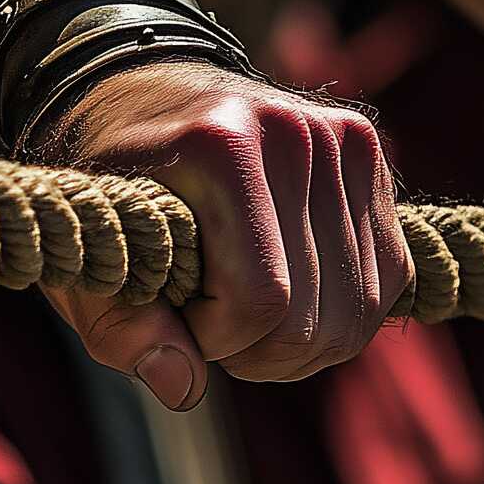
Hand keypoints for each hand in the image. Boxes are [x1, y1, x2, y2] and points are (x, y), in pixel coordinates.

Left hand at [36, 60, 411, 407]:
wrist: (151, 94)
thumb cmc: (118, 186)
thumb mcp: (95, 255)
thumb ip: (122, 327)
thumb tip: (184, 389)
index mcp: (220, 145)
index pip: (261, 299)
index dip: (218, 341)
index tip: (178, 320)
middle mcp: (294, 132)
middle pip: (314, 315)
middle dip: (259, 354)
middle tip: (212, 332)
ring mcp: (342, 138)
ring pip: (359, 309)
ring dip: (303, 345)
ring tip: (249, 323)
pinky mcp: (368, 154)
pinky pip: (388, 277)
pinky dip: (342, 314)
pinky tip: (293, 300)